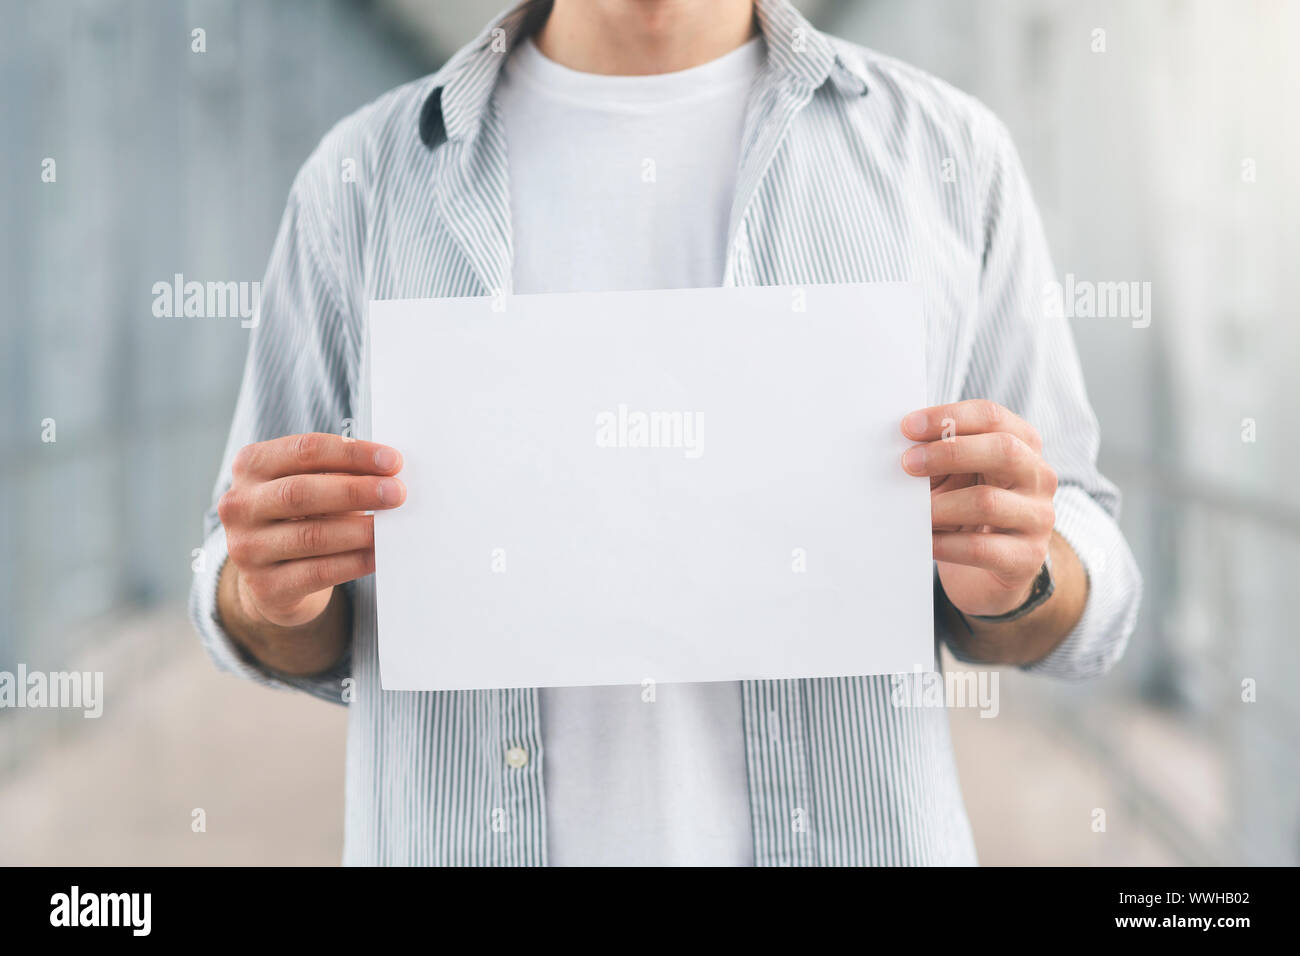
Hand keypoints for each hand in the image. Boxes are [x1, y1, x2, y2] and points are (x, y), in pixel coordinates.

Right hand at [217, 433, 405, 628]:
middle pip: (301, 492)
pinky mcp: (265, 586)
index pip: (305, 451)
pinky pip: (318, 572)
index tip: (392, 460)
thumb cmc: (301, 517)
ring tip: (390, 527)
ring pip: (311, 536)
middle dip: (356, 491)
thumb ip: (340, 473)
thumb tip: (389, 473)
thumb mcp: (311, 485)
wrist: (273, 578)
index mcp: (250, 465)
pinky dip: (354, 562)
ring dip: (359, 530)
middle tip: (396, 493)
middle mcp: (239, 505)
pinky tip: (377, 555)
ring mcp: (246, 548)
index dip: (352, 454)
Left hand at [900, 400, 1056, 617]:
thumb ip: (939, 454)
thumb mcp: (956, 475)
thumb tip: (903, 442)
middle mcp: (1038, 476)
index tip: (907, 427)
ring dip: (940, 506)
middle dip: (948, 453)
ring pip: (987, 502)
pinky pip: (981, 547)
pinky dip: (945, 544)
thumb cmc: (966, 508)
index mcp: (1022, 443)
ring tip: (913, 511)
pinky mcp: (1028, 556)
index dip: (949, 417)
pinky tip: (925, 541)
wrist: (989, 570)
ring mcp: (1038, 517)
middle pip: (1002, 450)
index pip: (991, 416)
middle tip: (907, 464)